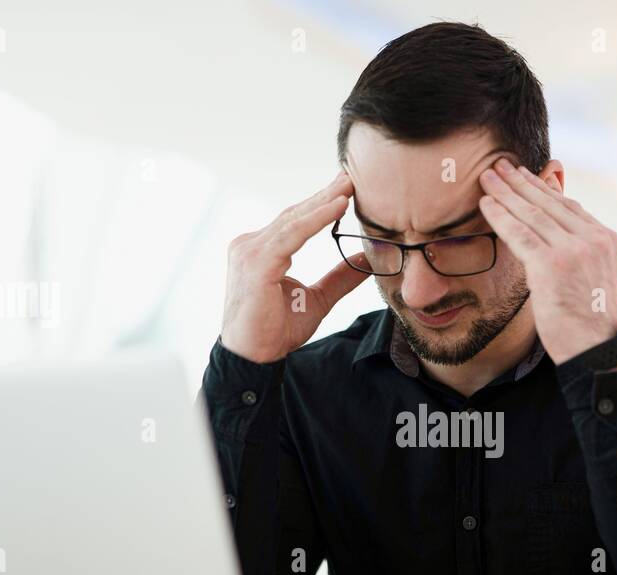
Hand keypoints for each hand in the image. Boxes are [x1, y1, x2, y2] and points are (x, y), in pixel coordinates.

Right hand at [220, 171, 369, 362]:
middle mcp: (250, 245)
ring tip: (349, 186)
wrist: (252, 358)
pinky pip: (290, 235)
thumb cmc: (275, 331)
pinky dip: (315, 220)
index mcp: (262, 251)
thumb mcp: (317, 299)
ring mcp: (249, 251)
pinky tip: (336, 208)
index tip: (345, 187)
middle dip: (324, 195)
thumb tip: (367, 259)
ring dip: (323, 202)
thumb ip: (339, 278)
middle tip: (351, 175)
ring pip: (293, 220)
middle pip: (294, 214)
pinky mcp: (256, 263)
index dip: (320, 204)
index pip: (294, 221)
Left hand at [477, 158, 616, 364]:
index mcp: (608, 240)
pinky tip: (485, 204)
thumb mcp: (597, 283)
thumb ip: (583, 259)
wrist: (601, 352)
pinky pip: (520, 234)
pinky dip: (500, 217)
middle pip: (550, 203)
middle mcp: (594, 239)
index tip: (526, 177)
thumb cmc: (594, 328)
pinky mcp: (552, 265)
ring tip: (488, 177)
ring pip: (533, 214)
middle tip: (500, 165)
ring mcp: (574, 250)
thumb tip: (560, 249)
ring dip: (506, 192)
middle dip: (521, 182)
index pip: (570, 207)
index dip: (544, 190)